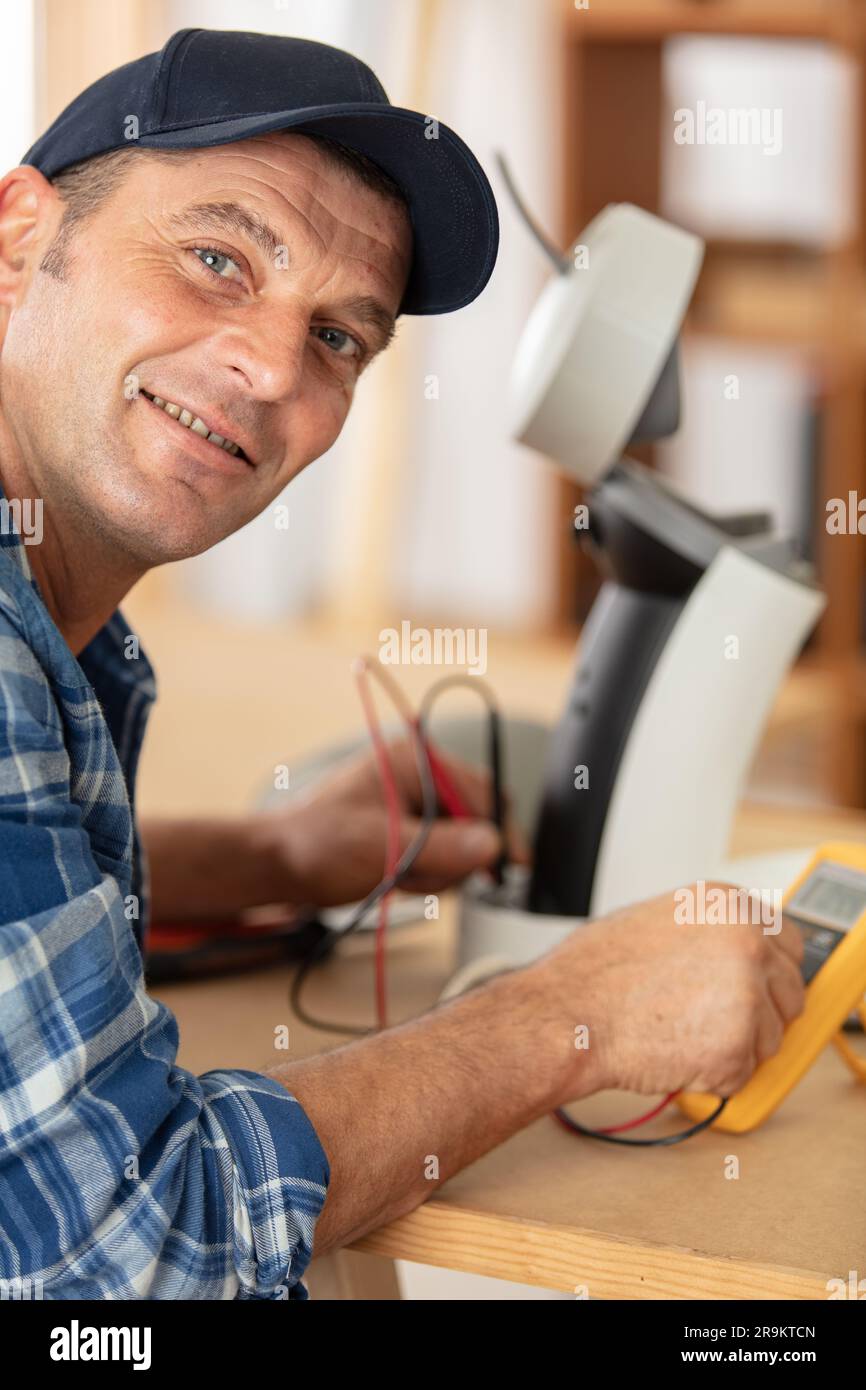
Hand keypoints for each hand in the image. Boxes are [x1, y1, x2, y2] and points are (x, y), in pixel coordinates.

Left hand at [259, 737, 527, 908]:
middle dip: (458, 856)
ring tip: (401, 877)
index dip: (496, 833)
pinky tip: (400, 878)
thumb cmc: (318, 846)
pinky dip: (430, 873)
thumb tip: (491, 846)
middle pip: (478, 819)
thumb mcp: (383, 849)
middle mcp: (421, 774)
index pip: (482, 793)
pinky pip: (445, 854)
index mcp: (415, 760)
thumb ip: (441, 848)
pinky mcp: (412, 826)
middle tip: (422, 876)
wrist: (279, 866)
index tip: (505, 869)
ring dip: (440, 870)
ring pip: (464, 843)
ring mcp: (417, 801)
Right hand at [536, 883, 805, 1099]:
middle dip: (759, 1014)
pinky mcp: (737, 1045)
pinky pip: (744, 1074)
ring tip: (678, 1031)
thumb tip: (735, 956)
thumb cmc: (594, 972)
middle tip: (711, 1020)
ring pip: (770, 1038)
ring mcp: (747, 993)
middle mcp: (748, 942)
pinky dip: (713, 1076)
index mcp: (729, 905)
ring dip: (733, 1047)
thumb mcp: (660, 921)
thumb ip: (710, 934)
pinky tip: (674, 1052)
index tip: (757, 988)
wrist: (566, 1013)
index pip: (789, 943)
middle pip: (790, 992)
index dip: (770, 973)